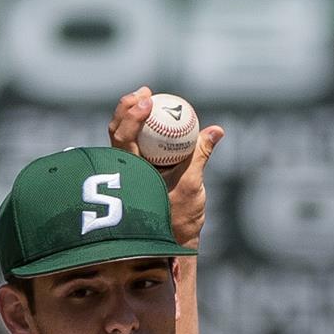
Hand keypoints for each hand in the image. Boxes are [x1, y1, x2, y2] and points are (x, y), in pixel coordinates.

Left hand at [109, 86, 223, 247]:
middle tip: (146, 92)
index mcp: (130, 174)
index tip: (148, 101)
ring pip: (121, 137)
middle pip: (116, 131)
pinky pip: (133, 144)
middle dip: (127, 107)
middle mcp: (122, 170)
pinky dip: (140, 128)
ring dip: (131, 114)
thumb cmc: (180, 217)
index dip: (131, 116)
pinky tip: (153, 117)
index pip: (123, 138)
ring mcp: (125, 170)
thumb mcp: (192, 184)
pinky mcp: (133, 171)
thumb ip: (200, 154)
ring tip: (147, 98)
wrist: (171, 241)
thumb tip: (216, 130)